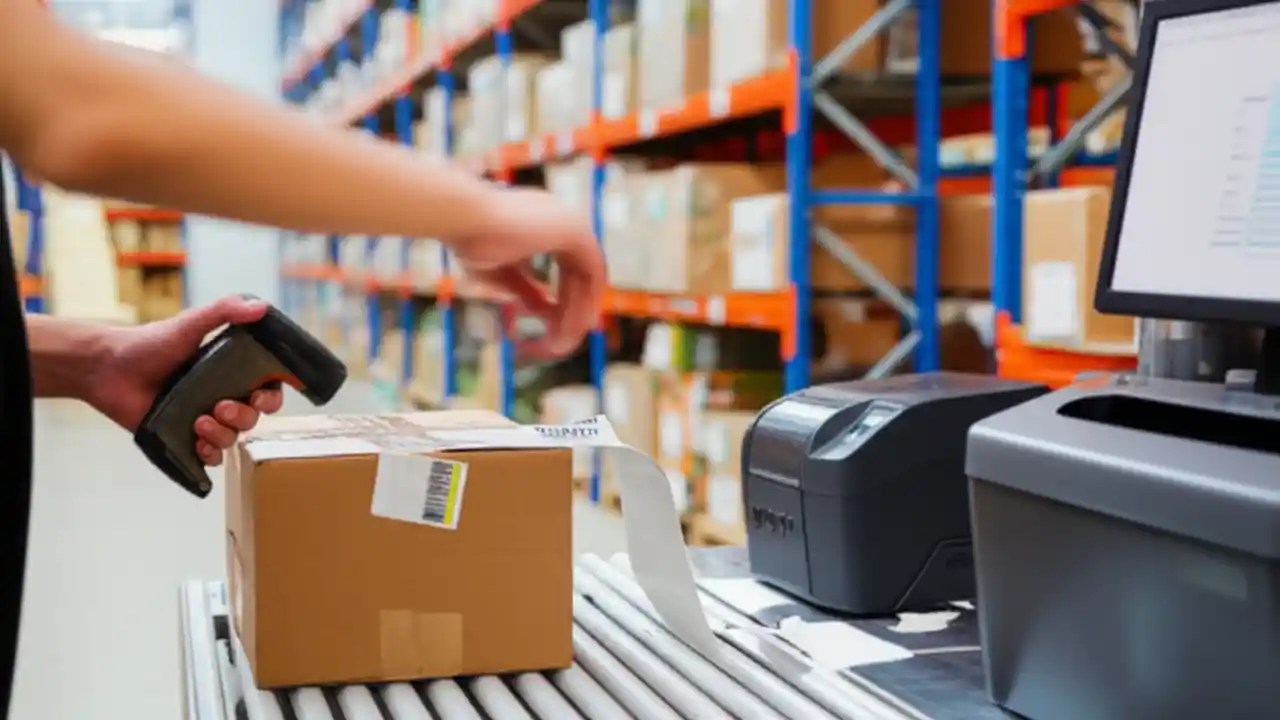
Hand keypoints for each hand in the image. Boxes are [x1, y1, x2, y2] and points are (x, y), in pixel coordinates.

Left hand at [90, 296, 285, 465]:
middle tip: (221, 407)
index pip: (267, 387)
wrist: (107, 369)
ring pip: (233, 437)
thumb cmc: (148, 343)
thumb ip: (224, 312)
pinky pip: (210, 457)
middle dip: (244, 416)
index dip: (273, 395)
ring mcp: (204, 419)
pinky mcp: (184, 439)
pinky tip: (197, 443)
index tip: (262, 394)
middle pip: (253, 416)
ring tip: (199, 422)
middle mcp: (222, 396)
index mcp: (230, 371)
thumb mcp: (189, 323)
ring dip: (223, 434)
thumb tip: (261, 307)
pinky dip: (209, 453)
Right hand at [453, 187, 605, 357]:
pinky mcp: (576, 230)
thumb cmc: (469, 240)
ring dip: (579, 312)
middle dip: (571, 312)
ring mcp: (570, 221)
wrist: (462, 217)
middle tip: (559, 346)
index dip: (562, 301)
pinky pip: (594, 272)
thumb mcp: (499, 272)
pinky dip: (588, 300)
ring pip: (589, 276)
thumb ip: (525, 288)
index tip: (554, 330)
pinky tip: (577, 327)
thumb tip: (545, 309)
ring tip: (563, 345)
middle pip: (579, 275)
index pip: (566, 268)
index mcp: (543, 224)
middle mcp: (561, 220)